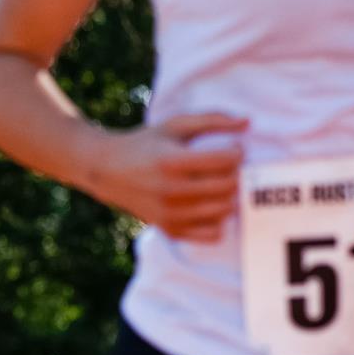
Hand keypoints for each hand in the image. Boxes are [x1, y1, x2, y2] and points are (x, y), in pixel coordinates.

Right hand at [85, 113, 246, 243]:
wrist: (105, 171)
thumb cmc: (144, 144)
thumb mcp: (173, 126)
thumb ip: (212, 120)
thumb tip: (248, 122)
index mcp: (172, 162)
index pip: (226, 161)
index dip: (237, 153)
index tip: (232, 149)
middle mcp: (171, 190)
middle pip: (228, 187)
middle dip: (237, 175)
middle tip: (229, 169)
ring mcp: (169, 213)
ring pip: (223, 210)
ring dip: (230, 197)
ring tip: (220, 185)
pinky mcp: (168, 228)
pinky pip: (211, 234)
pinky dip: (219, 221)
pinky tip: (210, 206)